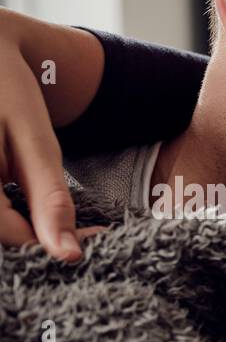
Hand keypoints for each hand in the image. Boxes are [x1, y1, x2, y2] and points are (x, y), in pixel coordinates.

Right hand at [0, 10, 107, 259]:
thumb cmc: (7, 87)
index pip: (16, 238)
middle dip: (42, 233)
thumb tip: (68, 255)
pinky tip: (32, 198)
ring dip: (27, 223)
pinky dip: (14, 209)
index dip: (59, 241)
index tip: (100, 232)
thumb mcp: (35, 141)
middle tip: (85, 225)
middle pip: (3, 233)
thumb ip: (49, 199)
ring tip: (60, 213)